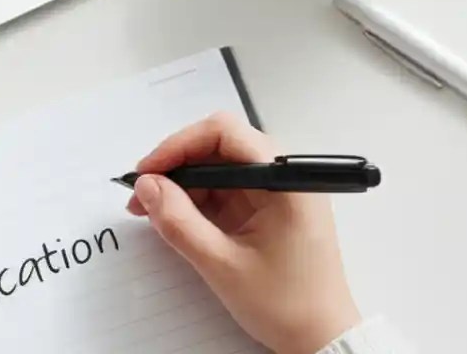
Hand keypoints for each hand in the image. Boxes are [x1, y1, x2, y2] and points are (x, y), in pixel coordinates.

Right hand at [126, 114, 360, 353]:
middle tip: (143, 192)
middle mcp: (285, 177)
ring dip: (184, 184)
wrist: (323, 340)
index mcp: (286, 181)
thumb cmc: (286, 305)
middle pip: (220, 147)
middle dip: (177, 166)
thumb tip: (146, 186)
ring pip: (219, 169)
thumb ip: (179, 222)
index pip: (224, 134)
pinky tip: (175, 218)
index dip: (179, 145)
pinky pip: (227, 190)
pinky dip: (198, 201)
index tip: (148, 172)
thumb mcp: (222, 265)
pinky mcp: (270, 209)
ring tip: (152, 210)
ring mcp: (279, 193)